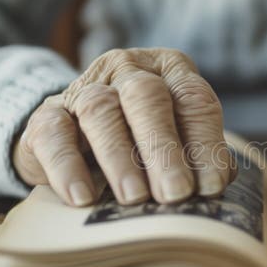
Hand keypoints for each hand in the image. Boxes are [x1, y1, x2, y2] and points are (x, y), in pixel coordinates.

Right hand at [13, 48, 233, 206]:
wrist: (74, 133)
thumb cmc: (141, 140)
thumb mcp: (175, 139)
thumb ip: (198, 154)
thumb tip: (221, 182)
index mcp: (169, 70)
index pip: (193, 99)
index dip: (205, 143)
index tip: (211, 186)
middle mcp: (127, 69)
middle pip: (147, 98)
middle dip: (164, 149)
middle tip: (176, 194)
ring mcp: (83, 87)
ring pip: (101, 111)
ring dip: (120, 158)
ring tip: (135, 198)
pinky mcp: (46, 114)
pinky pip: (54, 134)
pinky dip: (68, 167)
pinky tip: (83, 198)